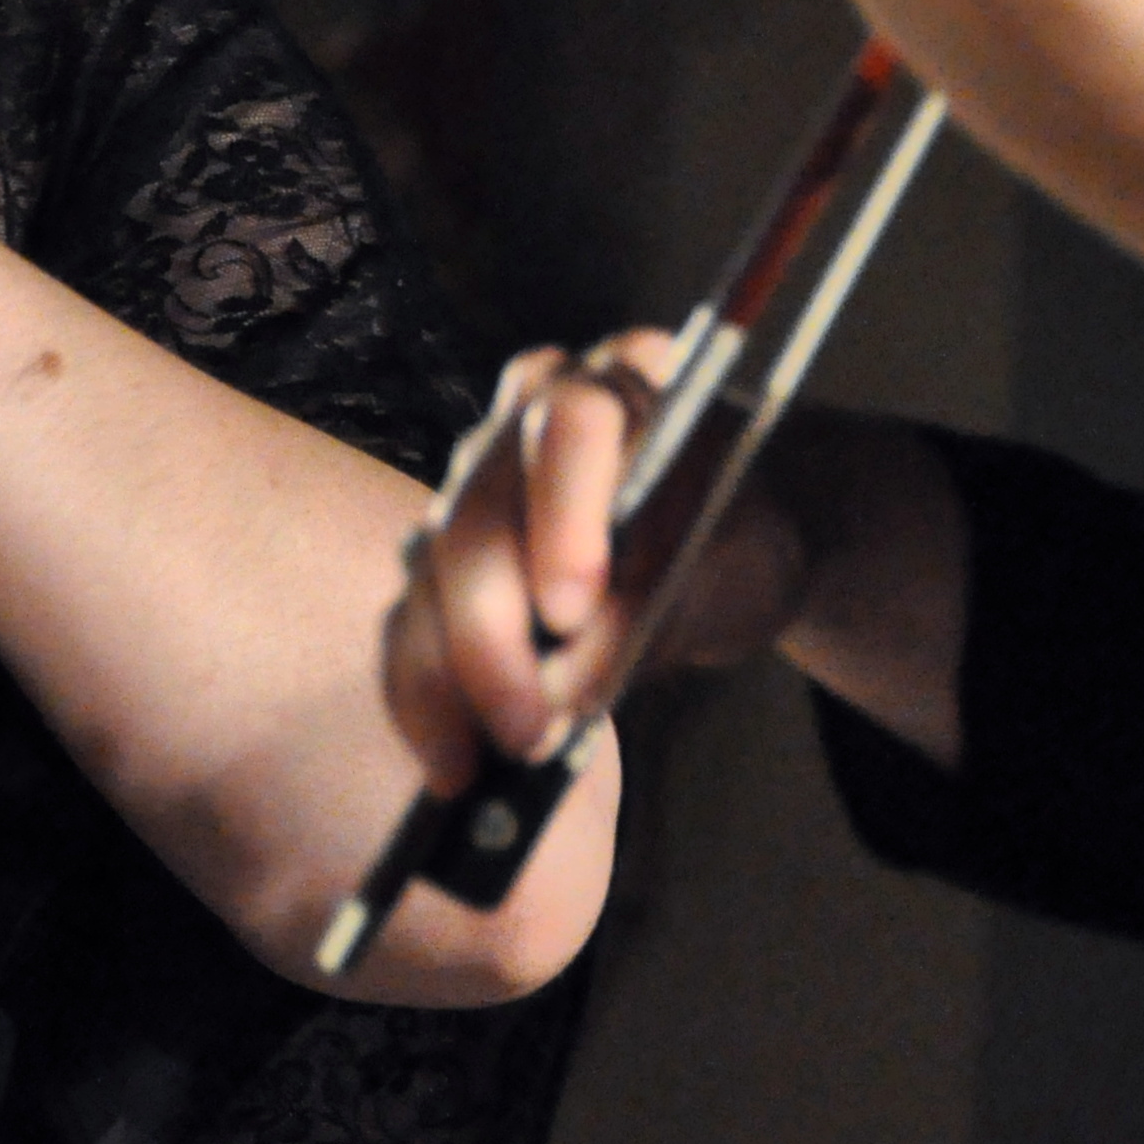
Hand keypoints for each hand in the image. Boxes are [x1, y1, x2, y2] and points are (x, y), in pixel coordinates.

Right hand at [379, 331, 813, 791]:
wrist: (721, 550)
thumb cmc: (733, 540)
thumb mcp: (730, 568)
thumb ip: (656, 607)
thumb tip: (568, 683)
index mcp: (620, 380)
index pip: (573, 426)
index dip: (564, 517)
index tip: (572, 611)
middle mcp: (526, 416)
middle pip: (479, 511)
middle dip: (491, 627)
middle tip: (525, 723)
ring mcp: (474, 481)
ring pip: (430, 572)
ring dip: (449, 673)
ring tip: (484, 762)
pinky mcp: (440, 555)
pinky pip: (410, 621)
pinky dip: (425, 696)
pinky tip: (451, 763)